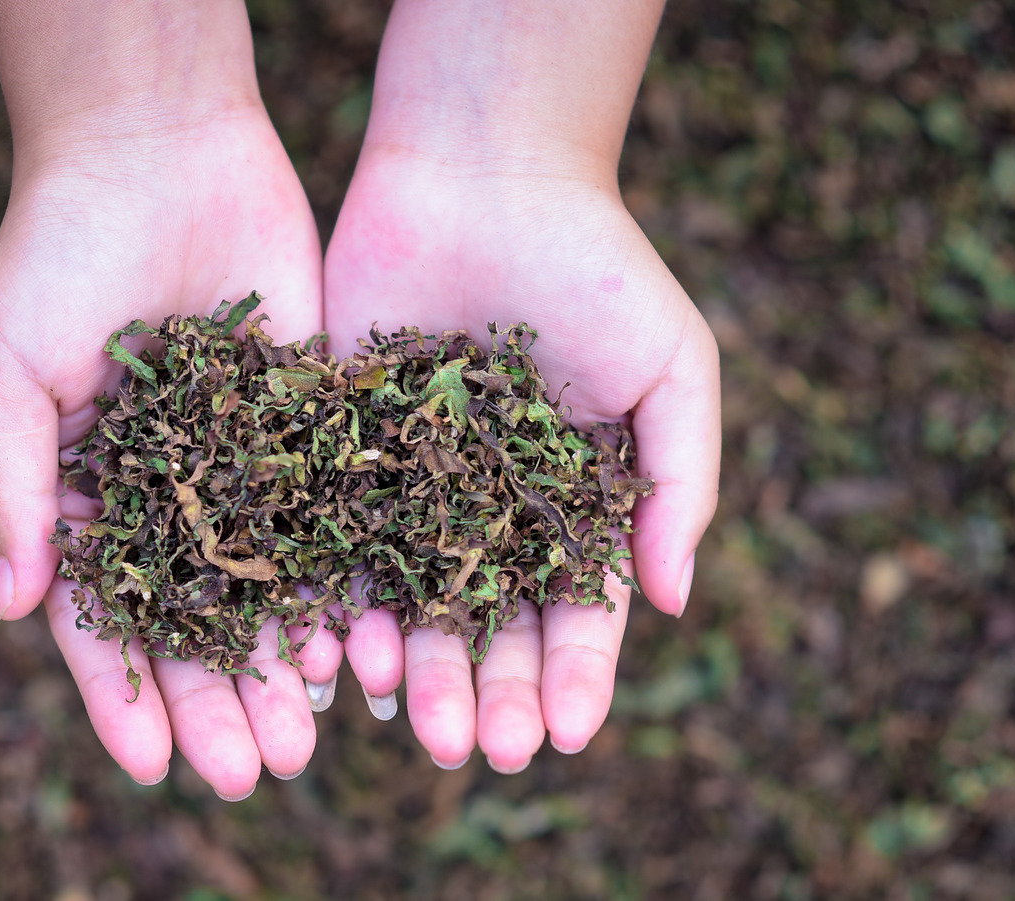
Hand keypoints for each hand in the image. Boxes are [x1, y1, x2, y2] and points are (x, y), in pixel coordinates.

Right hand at [0, 3, 342, 797]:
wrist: (155, 150)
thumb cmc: (53, 255)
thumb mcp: (6, 371)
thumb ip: (13, 486)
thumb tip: (12, 607)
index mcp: (86, 495)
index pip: (104, 619)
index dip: (124, 695)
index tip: (152, 765)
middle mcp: (168, 495)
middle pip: (196, 622)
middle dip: (219, 700)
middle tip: (250, 772)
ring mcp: (242, 465)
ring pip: (270, 586)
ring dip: (285, 666)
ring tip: (309, 742)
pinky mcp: (310, 424)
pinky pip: (330, 518)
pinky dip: (342, 585)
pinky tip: (360, 648)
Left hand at [322, 0, 718, 770]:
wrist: (482, 171)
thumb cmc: (595, 264)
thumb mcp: (672, 369)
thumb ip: (680, 486)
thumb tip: (677, 607)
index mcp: (572, 502)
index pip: (576, 611)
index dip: (577, 676)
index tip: (569, 735)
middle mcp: (490, 509)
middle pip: (488, 626)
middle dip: (492, 693)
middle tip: (488, 749)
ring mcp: (411, 485)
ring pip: (408, 601)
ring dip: (415, 670)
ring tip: (415, 724)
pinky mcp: (339, 452)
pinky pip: (334, 542)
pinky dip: (337, 602)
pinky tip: (340, 654)